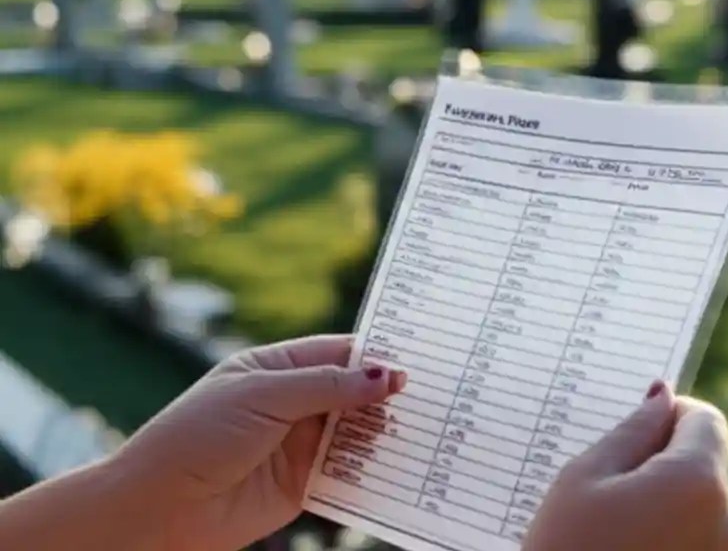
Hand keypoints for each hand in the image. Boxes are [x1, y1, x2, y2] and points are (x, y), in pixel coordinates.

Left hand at [112, 335, 405, 550]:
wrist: (159, 509)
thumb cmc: (198, 437)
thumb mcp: (265, 397)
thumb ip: (329, 386)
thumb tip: (388, 376)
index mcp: (276, 369)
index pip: (337, 353)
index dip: (375, 355)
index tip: (418, 357)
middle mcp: (291, 404)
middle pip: (353, 392)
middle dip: (387, 393)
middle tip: (434, 393)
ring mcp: (299, 445)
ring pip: (355, 432)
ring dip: (384, 431)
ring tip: (426, 426)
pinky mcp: (304, 484)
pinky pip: (348, 472)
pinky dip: (373, 468)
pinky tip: (401, 463)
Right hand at [524, 382, 727, 550]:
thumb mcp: (585, 480)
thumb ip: (632, 431)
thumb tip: (663, 396)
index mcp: (698, 482)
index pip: (706, 420)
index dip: (670, 416)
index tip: (633, 432)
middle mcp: (727, 522)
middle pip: (705, 466)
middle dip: (663, 464)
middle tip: (607, 487)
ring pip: (700, 509)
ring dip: (664, 505)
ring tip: (610, 529)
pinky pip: (696, 544)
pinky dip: (667, 540)